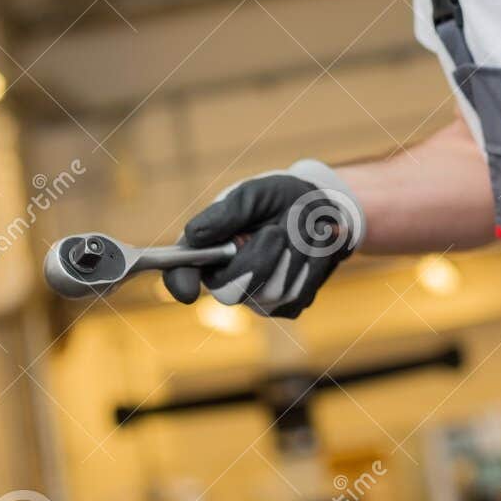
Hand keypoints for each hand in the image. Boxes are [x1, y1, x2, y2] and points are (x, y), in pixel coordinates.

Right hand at [162, 158, 363, 317]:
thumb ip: (226, 214)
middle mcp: (227, 280)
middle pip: (232, 292)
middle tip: (276, 232)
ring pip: (273, 292)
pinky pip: (299, 294)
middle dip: (258, 260)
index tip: (188, 289)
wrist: (320, 209)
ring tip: (297, 230)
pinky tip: (311, 248)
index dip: (180, 283)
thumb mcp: (253, 195)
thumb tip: (194, 234)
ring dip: (292, 255)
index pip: (181, 274)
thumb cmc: (278, 199)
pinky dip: (310, 265)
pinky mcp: (288, 306)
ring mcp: (258, 299)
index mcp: (207, 250)